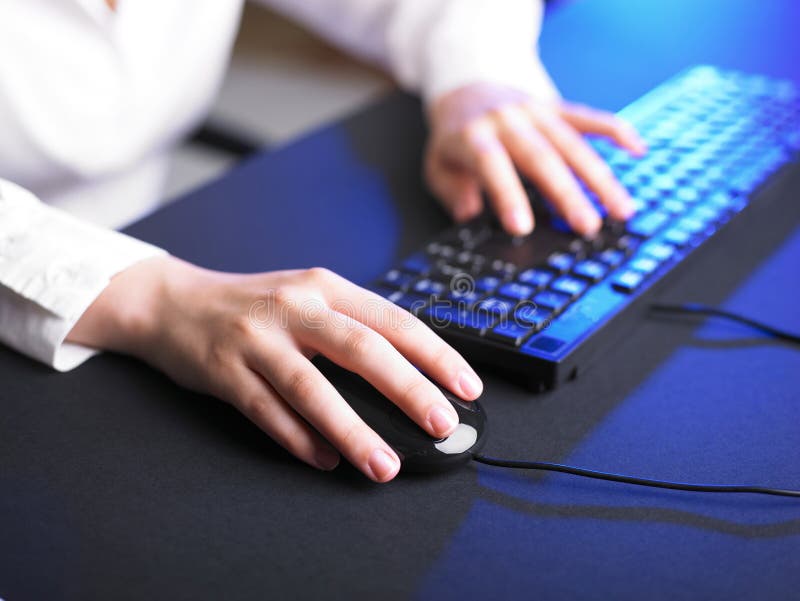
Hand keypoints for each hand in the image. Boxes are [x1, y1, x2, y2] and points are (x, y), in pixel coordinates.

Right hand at [68, 256, 482, 482]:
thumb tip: (413, 373)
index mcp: (325, 287)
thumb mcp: (309, 296)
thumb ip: (354, 324)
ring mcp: (256, 338)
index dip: (435, 354)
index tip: (467, 386)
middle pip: (362, 349)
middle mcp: (294, 307)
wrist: (174, 302)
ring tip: (384, 465)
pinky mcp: (223, 371)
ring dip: (353, 431)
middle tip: (442, 424)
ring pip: (313, 389)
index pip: (393, 319)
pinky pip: (267, 412)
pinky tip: (325, 461)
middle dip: (408, 390)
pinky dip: (299, 440)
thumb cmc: (255, 305)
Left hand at [425, 83, 646, 236]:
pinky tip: (638, 150)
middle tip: (588, 226)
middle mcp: (508, 120)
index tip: (523, 228)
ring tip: (622, 209)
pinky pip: (588, 117)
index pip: (492, 164)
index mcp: (473, 136)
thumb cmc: (455, 139)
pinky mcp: (557, 107)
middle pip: (542, 157)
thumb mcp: (437, 165)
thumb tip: (470, 214)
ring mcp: (536, 112)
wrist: (468, 87)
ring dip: (600, 177)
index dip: (507, 195)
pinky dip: (615, 131)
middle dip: (567, 194)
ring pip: (572, 144)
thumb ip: (451, 191)